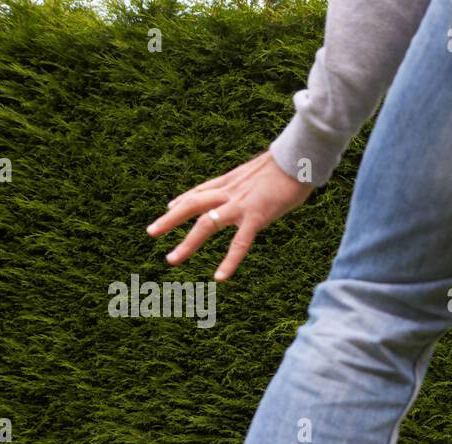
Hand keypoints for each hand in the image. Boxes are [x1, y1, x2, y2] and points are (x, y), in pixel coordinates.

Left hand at [146, 150, 313, 280]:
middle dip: (170, 219)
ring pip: (206, 224)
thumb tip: (268, 184)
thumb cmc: (292, 164)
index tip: (170, 207)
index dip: (183, 200)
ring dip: (187, 243)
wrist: (300, 157)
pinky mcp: (256, 216)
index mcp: (233, 180)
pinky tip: (219, 278)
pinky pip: (239, 243)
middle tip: (151, 232)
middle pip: (193, 204)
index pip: (201, 190)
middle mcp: (230, 191)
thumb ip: (259, 181)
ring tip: (171, 259)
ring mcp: (241, 204)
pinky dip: (229, 261)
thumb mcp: (268, 171)